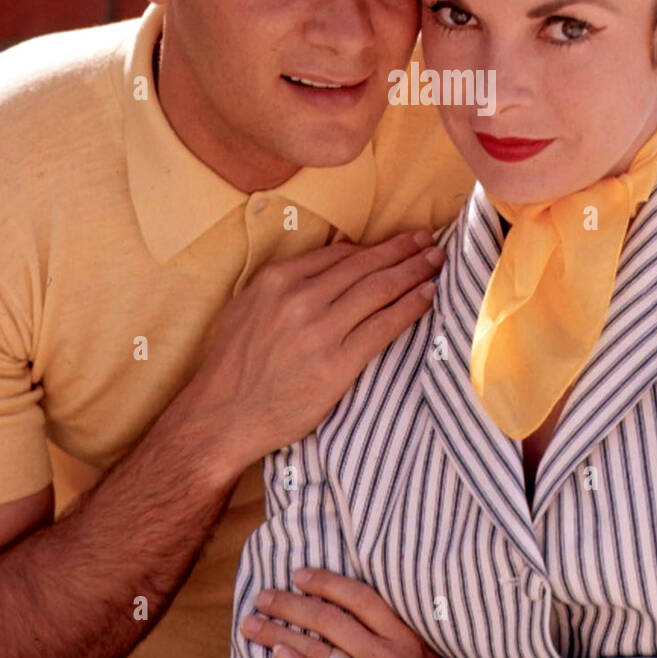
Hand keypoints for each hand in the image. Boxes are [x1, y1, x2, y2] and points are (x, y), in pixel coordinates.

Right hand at [182, 229, 444, 470]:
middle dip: (402, 251)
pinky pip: (383, 327)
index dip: (374, 247)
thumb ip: (283, 283)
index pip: (340, 254)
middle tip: (428, 241)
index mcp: (277, 280)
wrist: (221, 416)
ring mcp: (320, 331)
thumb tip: (328, 262)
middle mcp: (300, 299)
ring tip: (435, 262)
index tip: (397, 243)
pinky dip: (410, 308)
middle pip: (365, 266)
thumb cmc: (233, 365)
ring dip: (413, 272)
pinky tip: (427, 297)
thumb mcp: (247, 307)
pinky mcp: (337, 364)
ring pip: (379, 290)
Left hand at [238, 567, 453, 657]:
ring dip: (280, 635)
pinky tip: (277, 654)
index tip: (297, 574)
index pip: (358, 598)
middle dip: (290, 606)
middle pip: (330, 622)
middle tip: (263, 597)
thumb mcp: (422, 639)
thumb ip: (394, 616)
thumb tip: (346, 588)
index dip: (325, 582)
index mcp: (403, 633)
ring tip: (253, 623)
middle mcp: (385, 656)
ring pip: (318, 653)